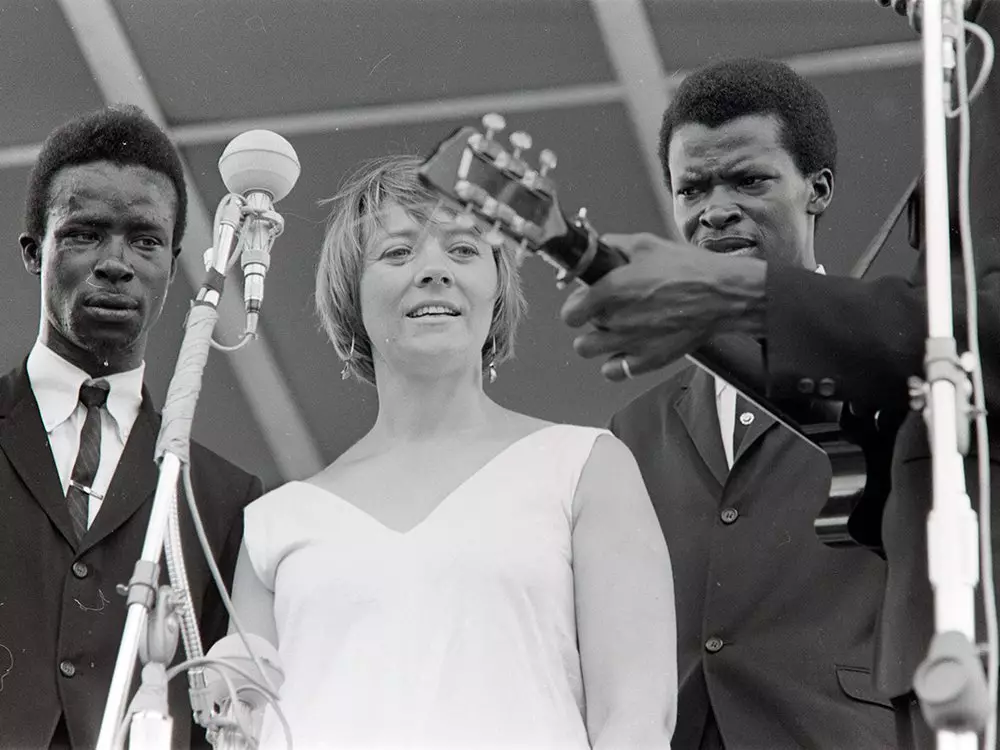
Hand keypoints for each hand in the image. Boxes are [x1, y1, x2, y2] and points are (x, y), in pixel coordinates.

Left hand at [560, 233, 766, 381]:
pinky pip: (613, 371)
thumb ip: (615, 246)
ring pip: (589, 350)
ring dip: (596, 341)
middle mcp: (616, 320)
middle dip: (591, 318)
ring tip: (613, 330)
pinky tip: (626, 348)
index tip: (582, 301)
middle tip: (607, 309)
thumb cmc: (690, 270)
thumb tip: (600, 246)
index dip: (575, 305)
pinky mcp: (647, 361)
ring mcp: (630, 343)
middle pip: (580, 329)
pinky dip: (615, 363)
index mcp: (611, 290)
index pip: (569, 311)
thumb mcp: (648, 244)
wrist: (722, 296)